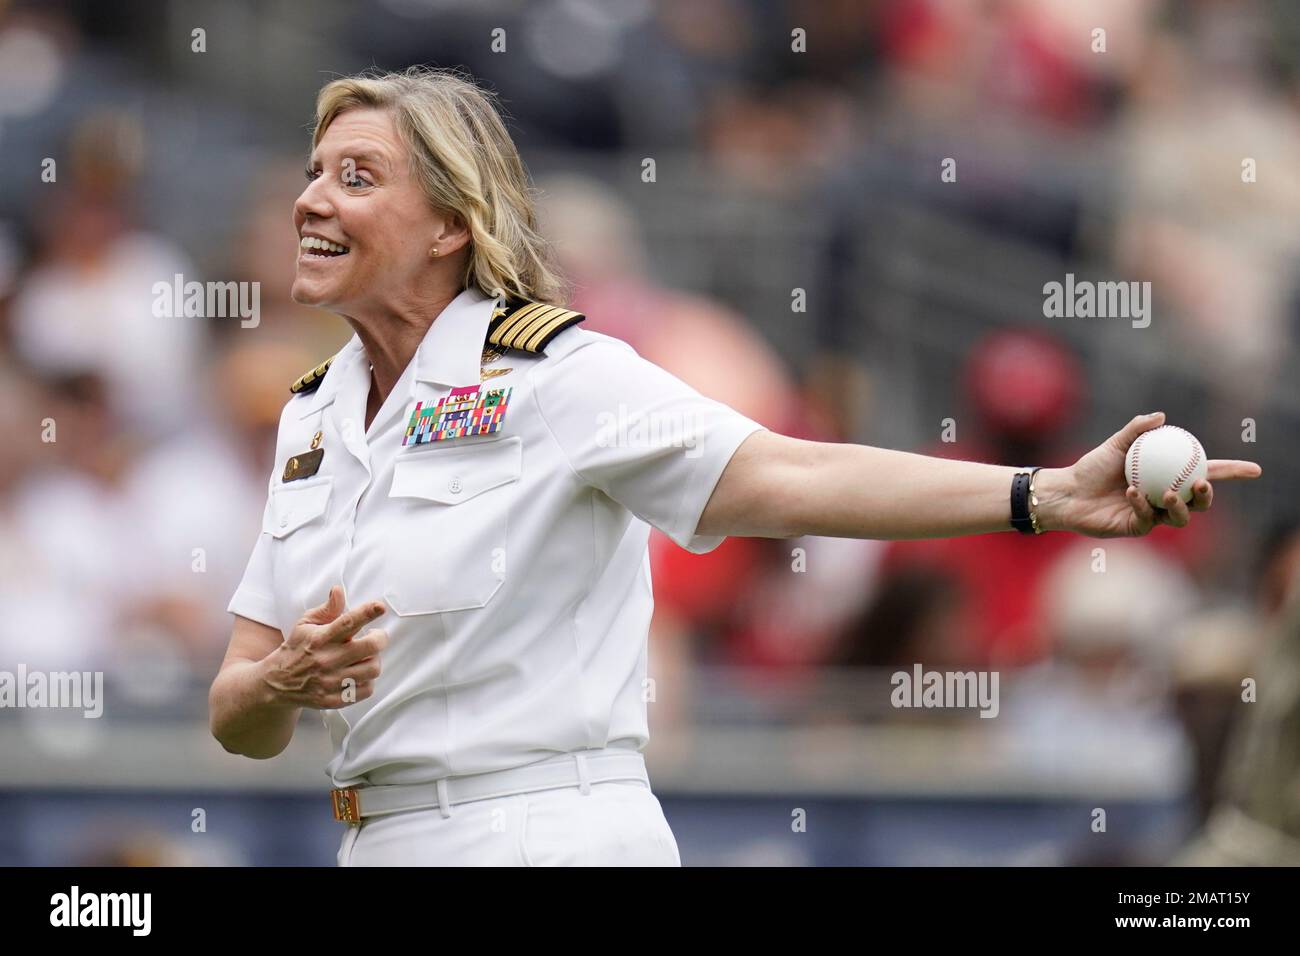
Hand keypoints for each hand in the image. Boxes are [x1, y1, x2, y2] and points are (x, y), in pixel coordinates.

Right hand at [263, 586, 387, 708]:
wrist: (276, 683)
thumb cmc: (297, 648)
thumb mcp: (306, 624)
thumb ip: (326, 609)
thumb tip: (338, 590)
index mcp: (321, 638)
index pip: (348, 622)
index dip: (367, 612)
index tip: (380, 606)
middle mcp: (327, 660)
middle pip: (370, 646)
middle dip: (380, 638)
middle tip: (375, 636)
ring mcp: (331, 681)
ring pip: (373, 668)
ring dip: (374, 660)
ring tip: (365, 656)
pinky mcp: (333, 699)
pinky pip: (367, 690)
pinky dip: (367, 681)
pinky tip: (358, 674)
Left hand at [1036, 412, 1261, 537]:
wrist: (1068, 492)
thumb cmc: (1091, 467)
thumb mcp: (1114, 444)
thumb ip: (1136, 430)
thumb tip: (1161, 417)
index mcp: (1168, 476)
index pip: (1207, 472)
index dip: (1232, 472)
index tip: (1254, 469)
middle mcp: (1165, 497)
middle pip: (1199, 501)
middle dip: (1208, 495)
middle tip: (1201, 482)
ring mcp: (1153, 514)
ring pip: (1180, 516)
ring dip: (1180, 505)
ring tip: (1169, 492)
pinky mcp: (1137, 528)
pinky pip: (1148, 519)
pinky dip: (1142, 505)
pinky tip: (1133, 493)